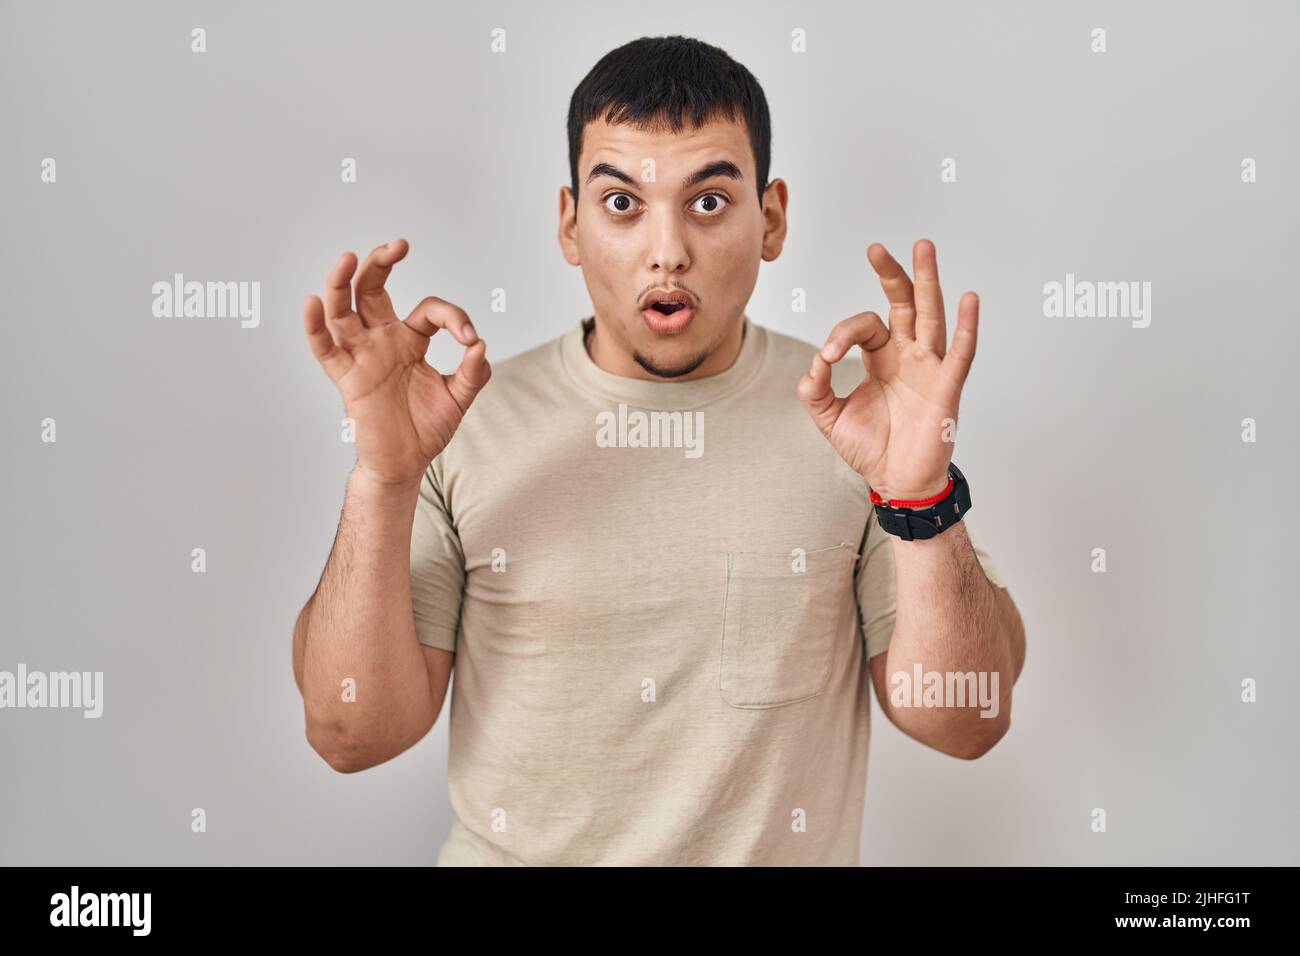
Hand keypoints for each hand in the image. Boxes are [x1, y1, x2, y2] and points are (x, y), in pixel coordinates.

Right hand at [303, 239, 490, 487]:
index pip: (429, 310)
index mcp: (411, 340)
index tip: (469, 337)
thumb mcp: (458, 398)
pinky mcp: (347, 377)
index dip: (452, 317)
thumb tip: (479, 345)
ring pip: (343, 310)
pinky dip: (315, 326)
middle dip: (381, 264)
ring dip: (341, 283)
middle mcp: (382, 340)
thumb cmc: (427, 428)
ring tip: (349, 258)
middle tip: (398, 246)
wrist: (405, 464)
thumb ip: (472, 373)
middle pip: (372, 290)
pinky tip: (312, 302)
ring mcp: (362, 356)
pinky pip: (324, 348)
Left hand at [796, 239, 977, 501]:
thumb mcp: (829, 417)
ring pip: (931, 316)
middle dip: (891, 275)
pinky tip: (968, 298)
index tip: (826, 358)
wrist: (896, 482)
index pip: (865, 326)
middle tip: (876, 249)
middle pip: (903, 304)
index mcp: (882, 357)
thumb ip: (814, 389)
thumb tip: (813, 364)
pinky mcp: (947, 388)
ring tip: (923, 249)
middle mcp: (908, 355)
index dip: (841, 335)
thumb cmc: (871, 448)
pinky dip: (967, 326)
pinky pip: (960, 353)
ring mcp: (930, 367)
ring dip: (928, 282)